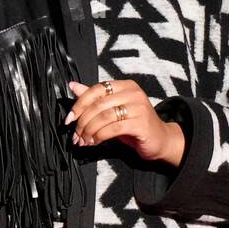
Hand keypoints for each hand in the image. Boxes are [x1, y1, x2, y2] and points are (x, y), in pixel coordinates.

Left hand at [64, 79, 184, 166]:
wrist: (159, 140)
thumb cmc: (134, 124)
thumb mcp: (112, 109)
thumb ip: (93, 98)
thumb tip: (72, 85)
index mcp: (125, 86)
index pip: (96, 90)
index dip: (79, 104)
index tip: (69, 119)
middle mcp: (133, 93)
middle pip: (98, 104)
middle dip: (82, 121)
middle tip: (75, 134)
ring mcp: (139, 108)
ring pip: (104, 117)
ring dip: (89, 130)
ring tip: (83, 140)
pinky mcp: (141, 124)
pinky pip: (113, 129)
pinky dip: (99, 136)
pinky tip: (94, 142)